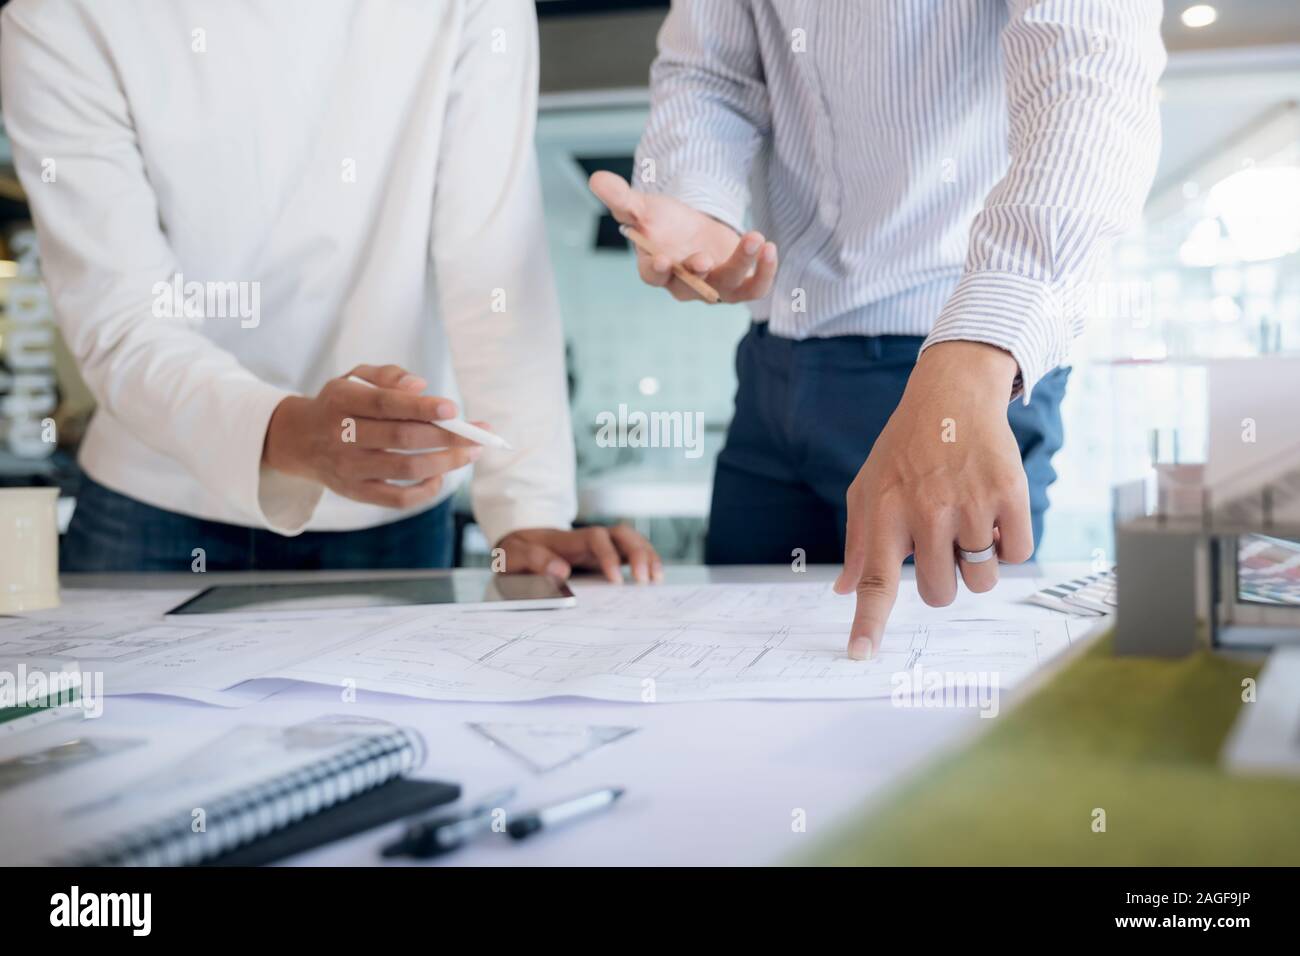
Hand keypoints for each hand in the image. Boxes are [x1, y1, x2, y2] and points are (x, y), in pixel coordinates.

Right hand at [263, 364, 482, 508]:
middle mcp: (342, 436)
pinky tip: (440, 475)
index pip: (385, 404)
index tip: (453, 410)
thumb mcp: (354, 377)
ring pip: (405, 468)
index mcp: (342, 401)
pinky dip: (425, 490)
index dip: (421, 408)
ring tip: (472, 453)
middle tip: (480, 434)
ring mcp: (349, 468)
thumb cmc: (340, 404)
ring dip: (445, 462)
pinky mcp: (355, 492)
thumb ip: (387, 375)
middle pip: (402, 438)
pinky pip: (397, 498)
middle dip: (447, 436)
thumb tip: (419, 386)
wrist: (298, 440)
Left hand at [496, 525, 663, 584]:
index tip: (616, 580)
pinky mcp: (604, 558)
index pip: (596, 538)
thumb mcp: (514, 556)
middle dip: (638, 553)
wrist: (518, 547)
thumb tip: (561, 571)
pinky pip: (629, 553)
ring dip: (647, 555)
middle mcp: (588, 540)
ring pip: (630, 540)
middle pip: (621, 534)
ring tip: (656, 580)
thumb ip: (534, 561)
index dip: (608, 555)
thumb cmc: (517, 553)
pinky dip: (645, 561)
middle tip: (645, 579)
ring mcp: (599, 548)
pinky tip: (654, 579)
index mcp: (568, 540)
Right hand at [588, 171, 777, 302]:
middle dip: (699, 273)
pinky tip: (770, 248)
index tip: (663, 259)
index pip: (653, 276)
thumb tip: (597, 179)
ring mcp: (714, 287)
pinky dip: (765, 273)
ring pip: (728, 287)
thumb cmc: (663, 223)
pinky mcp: (739, 283)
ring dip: (742, 265)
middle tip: (704, 258)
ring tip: (756, 238)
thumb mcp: (643, 205)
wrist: (693, 228)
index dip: (657, 270)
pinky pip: (754, 288)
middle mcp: (685, 283)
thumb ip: (621, 197)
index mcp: (656, 268)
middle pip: (691, 287)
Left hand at [833, 342, 1032, 658]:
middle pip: (940, 594)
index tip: (860, 654)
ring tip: (968, 522)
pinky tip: (994, 514)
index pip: (875, 580)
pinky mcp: (1009, 494)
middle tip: (942, 543)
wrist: (952, 394)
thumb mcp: (867, 486)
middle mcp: (925, 511)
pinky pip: (1017, 555)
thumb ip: (858, 541)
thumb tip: (842, 592)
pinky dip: (1009, 544)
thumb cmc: (905, 449)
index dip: (869, 622)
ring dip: (978, 564)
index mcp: (884, 513)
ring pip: (982, 581)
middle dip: (944, 580)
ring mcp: (969, 504)